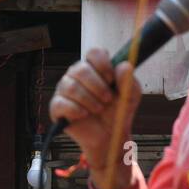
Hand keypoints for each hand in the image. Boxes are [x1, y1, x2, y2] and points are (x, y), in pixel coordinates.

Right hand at [48, 48, 140, 188]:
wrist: (110, 135)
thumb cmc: (119, 110)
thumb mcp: (131, 96)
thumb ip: (129, 80)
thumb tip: (124, 65)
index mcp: (95, 67)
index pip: (94, 53)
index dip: (103, 65)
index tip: (111, 79)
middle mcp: (77, 74)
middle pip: (80, 69)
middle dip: (97, 86)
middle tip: (108, 99)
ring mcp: (65, 89)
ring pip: (71, 86)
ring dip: (89, 99)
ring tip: (99, 109)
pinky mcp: (57, 107)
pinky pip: (61, 103)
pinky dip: (76, 109)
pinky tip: (85, 114)